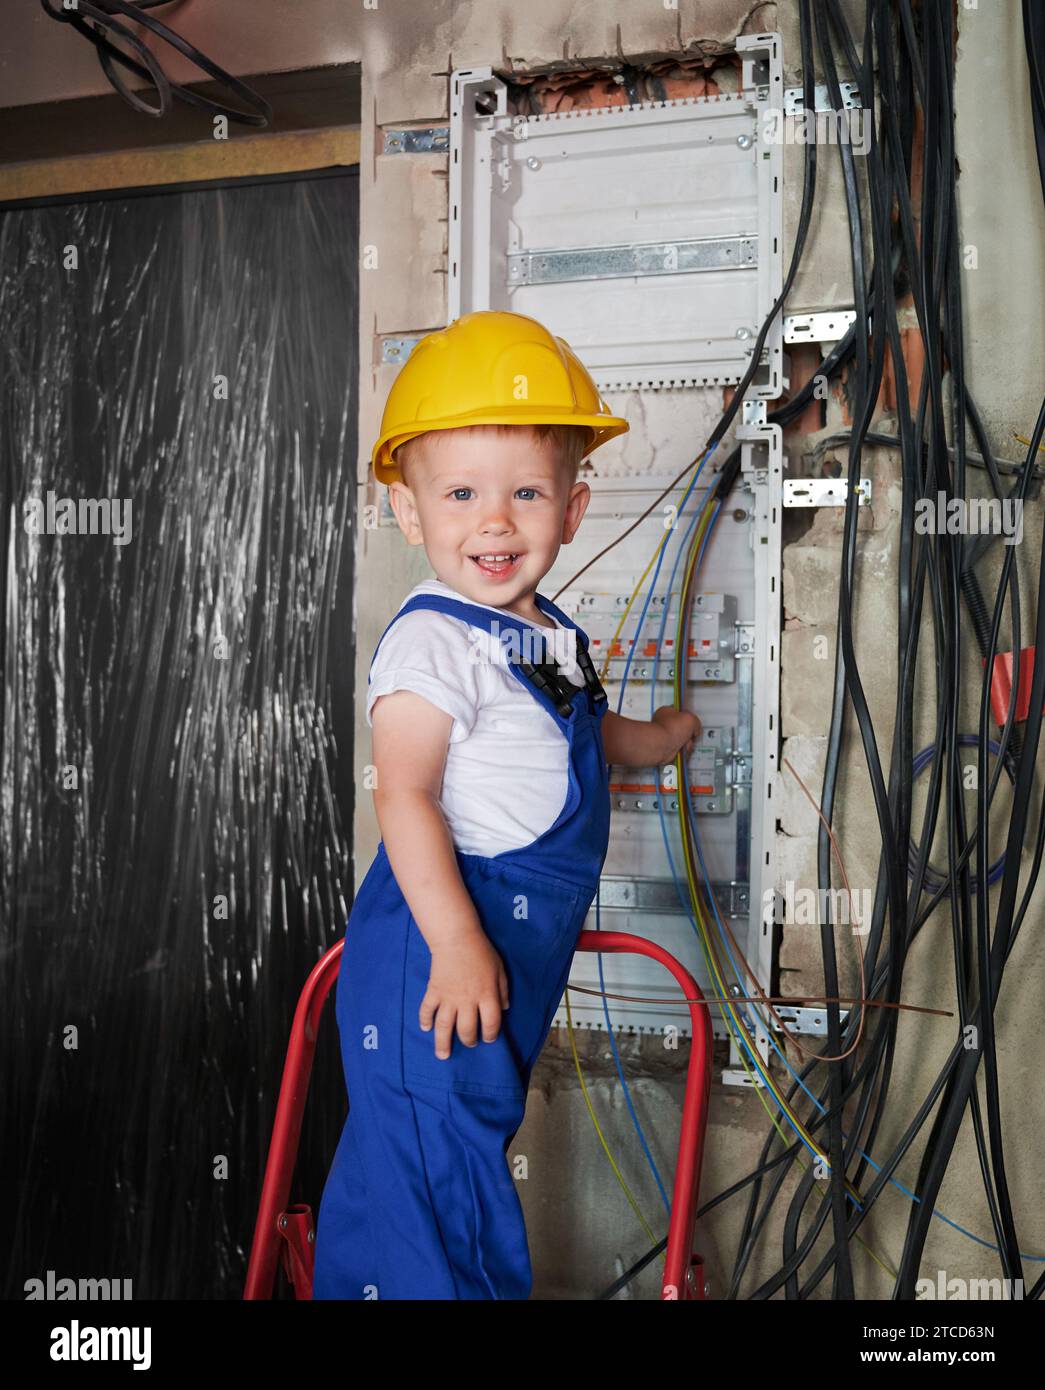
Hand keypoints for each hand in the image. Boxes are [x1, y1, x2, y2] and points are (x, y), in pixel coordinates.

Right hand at [420, 929, 510, 1059]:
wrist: (456, 937)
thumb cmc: (481, 952)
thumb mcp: (500, 969)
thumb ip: (503, 990)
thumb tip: (504, 1008)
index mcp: (487, 995)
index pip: (491, 1024)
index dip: (491, 1035)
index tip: (489, 1038)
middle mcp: (468, 1001)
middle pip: (467, 1030)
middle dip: (469, 1040)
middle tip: (469, 1043)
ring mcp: (449, 997)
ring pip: (444, 1026)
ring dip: (443, 1043)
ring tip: (442, 1055)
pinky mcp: (434, 991)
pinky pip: (427, 1009)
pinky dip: (424, 1020)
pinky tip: (425, 1028)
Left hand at [652, 706, 701, 759]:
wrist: (662, 745)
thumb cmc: (672, 728)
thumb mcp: (691, 718)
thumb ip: (695, 722)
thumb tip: (695, 730)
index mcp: (666, 711)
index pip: (679, 712)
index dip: (688, 717)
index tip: (693, 722)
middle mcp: (663, 724)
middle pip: (682, 728)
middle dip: (689, 734)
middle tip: (690, 735)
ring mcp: (664, 736)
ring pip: (681, 740)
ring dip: (687, 743)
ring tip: (685, 744)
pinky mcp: (665, 748)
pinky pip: (678, 749)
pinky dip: (682, 751)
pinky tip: (682, 750)